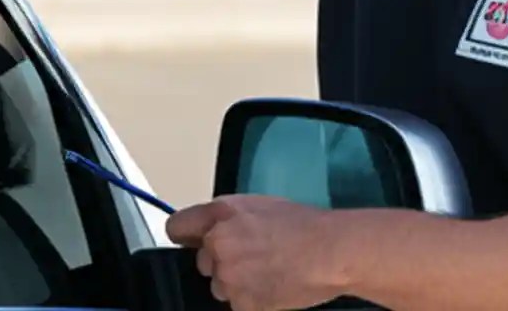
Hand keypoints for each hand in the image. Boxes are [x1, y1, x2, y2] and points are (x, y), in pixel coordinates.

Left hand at [167, 195, 348, 310]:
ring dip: (236, 283)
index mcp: (221, 214)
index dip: (186, 235)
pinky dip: (252, 299)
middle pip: (203, 261)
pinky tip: (273, 285)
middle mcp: (218, 244)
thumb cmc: (304, 226)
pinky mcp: (241, 303)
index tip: (192, 241)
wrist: (330, 252)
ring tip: (268, 271)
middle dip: (221, 262)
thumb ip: (228, 218)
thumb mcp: (260, 206)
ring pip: (219, 285)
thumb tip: (211, 231)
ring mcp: (228, 276)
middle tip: (252, 257)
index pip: (177, 227)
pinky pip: (237, 303)